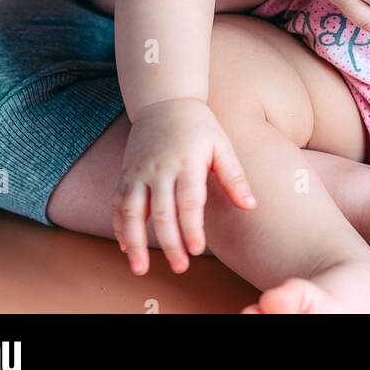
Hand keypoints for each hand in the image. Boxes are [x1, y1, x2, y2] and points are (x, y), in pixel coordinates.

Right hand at [112, 99, 255, 275]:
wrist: (164, 99)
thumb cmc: (198, 125)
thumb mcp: (221, 144)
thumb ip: (234, 176)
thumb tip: (251, 206)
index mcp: (187, 162)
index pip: (189, 201)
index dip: (192, 228)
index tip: (197, 250)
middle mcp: (159, 168)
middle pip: (162, 212)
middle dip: (170, 243)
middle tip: (180, 267)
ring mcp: (139, 171)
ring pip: (132, 211)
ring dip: (135, 242)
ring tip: (140, 269)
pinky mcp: (126, 173)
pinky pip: (118, 203)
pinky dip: (118, 226)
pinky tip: (125, 246)